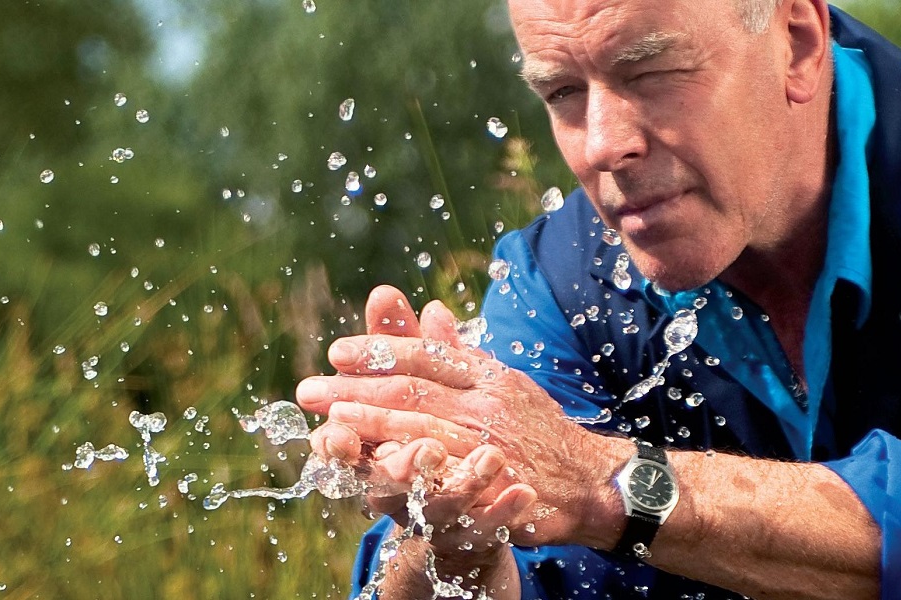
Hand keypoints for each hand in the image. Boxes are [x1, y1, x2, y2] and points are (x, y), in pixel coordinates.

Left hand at [298, 285, 631, 550]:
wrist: (590, 481)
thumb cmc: (536, 428)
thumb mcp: (501, 382)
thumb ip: (458, 352)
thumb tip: (428, 311)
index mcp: (486, 374)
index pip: (424, 356)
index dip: (378, 352)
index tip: (336, 352)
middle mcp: (488, 403)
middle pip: (414, 389)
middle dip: (357, 387)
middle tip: (310, 389)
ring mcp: (492, 444)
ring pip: (425, 428)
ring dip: (375, 422)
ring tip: (333, 418)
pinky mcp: (495, 484)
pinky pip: (446, 473)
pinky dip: (408, 466)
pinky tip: (376, 465)